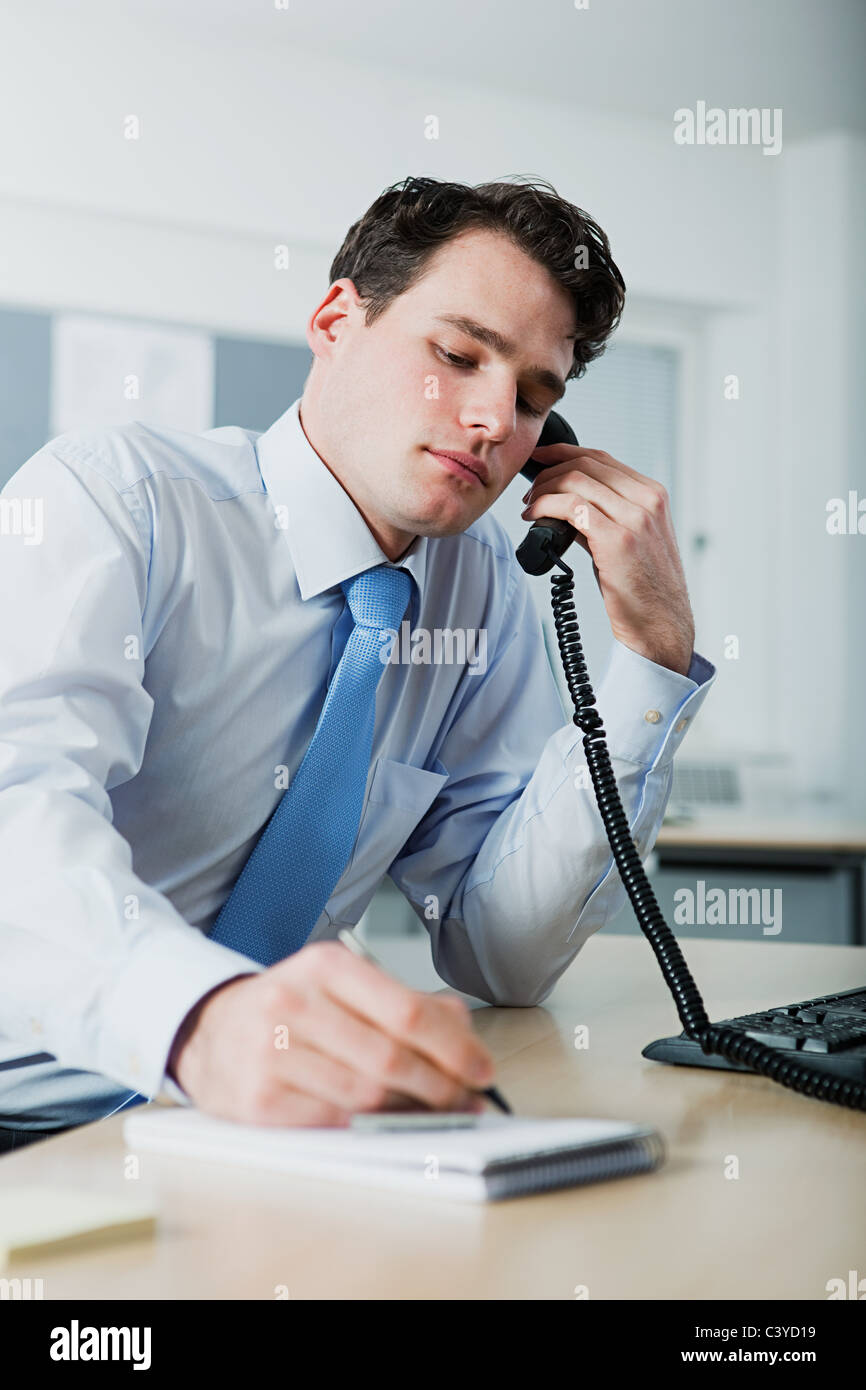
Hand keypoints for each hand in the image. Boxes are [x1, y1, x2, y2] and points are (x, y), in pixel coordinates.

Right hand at [167, 941, 494, 1126]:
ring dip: (411, 1111)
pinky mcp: (257, 1099)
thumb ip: (403, 1002)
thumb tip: (462, 1032)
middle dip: (442, 1087)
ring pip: (365, 1094)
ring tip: (432, 1112)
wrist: (210, 1031)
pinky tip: (381, 1121)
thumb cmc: (290, 1011)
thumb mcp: (342, 987)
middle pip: (391, 1057)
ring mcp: (271, 1052)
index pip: (408, 1010)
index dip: (454, 1047)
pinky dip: (366, 1126)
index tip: (482, 1068)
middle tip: (468, 1101)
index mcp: (325, 966)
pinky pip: (332, 1121)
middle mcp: (294, 1003)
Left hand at [521, 444, 694, 675]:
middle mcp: (648, 501)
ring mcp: (635, 518)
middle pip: (586, 464)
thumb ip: (603, 516)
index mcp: (653, 496)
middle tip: (530, 491)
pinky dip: (546, 505)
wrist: (663, 625)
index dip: (564, 453)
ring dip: (543, 489)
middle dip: (548, 471)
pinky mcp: (618, 540)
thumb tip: (566, 505)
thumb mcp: (630, 541)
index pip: (601, 458)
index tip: (540, 459)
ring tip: (529, 506)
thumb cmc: (645, 590)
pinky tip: (534, 517)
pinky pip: (572, 507)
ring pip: (576, 480)